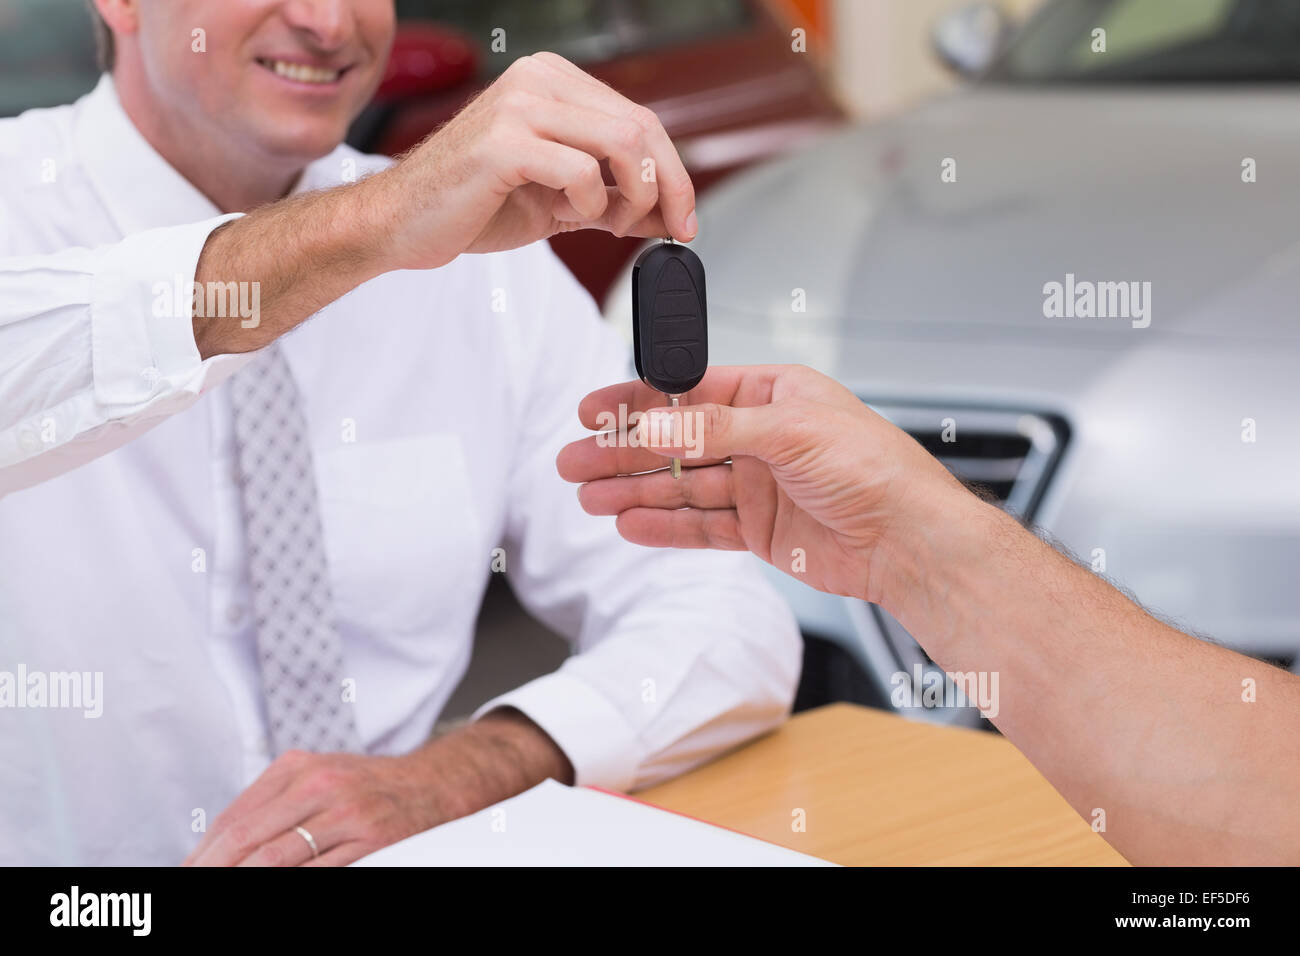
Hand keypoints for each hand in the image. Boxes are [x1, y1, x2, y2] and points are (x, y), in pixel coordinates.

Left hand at [181, 749, 446, 866]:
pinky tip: (273, 891)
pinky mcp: (372, 840)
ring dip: (242, 881)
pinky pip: (320, 873)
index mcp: (297, 767)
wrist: (432, 784)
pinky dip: (290, 886)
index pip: (233, 818)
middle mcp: (319, 784)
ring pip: (275, 859)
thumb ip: (271, 803)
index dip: (202, 855)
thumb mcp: (317, 777)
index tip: (186, 874)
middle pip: (246, 839)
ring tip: (220, 895)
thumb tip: (214, 848)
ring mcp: (346, 812)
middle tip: (191, 887)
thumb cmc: (366, 787)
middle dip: (212, 870)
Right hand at [370, 52, 696, 270]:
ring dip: (633, 196)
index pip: (641, 118)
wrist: (402, 222)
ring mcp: (519, 105)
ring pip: (622, 143)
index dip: (674, 172)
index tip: (684, 217)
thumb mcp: (560, 200)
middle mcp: (538, 79)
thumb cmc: (473, 205)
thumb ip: (614, 200)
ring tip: (611, 223)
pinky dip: (590, 205)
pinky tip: (565, 214)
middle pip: (642, 127)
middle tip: (669, 229)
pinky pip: (581, 172)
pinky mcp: (503, 142)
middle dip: (668, 187)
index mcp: (552, 81)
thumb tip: (671, 216)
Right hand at [556, 365, 969, 605]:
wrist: (908, 541)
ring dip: (634, 491)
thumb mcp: (790, 431)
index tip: (593, 412)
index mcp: (772, 395)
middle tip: (574, 462)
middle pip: (675, 442)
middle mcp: (761, 437)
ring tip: (588, 498)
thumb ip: (714, 429)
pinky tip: (629, 524)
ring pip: (681, 486)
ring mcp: (758, 485)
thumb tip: (652, 426)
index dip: (638, 403)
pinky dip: (664, 526)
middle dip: (622, 452)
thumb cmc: (874, 469)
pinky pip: (701, 526)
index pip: (688, 392)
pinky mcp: (760, 530)